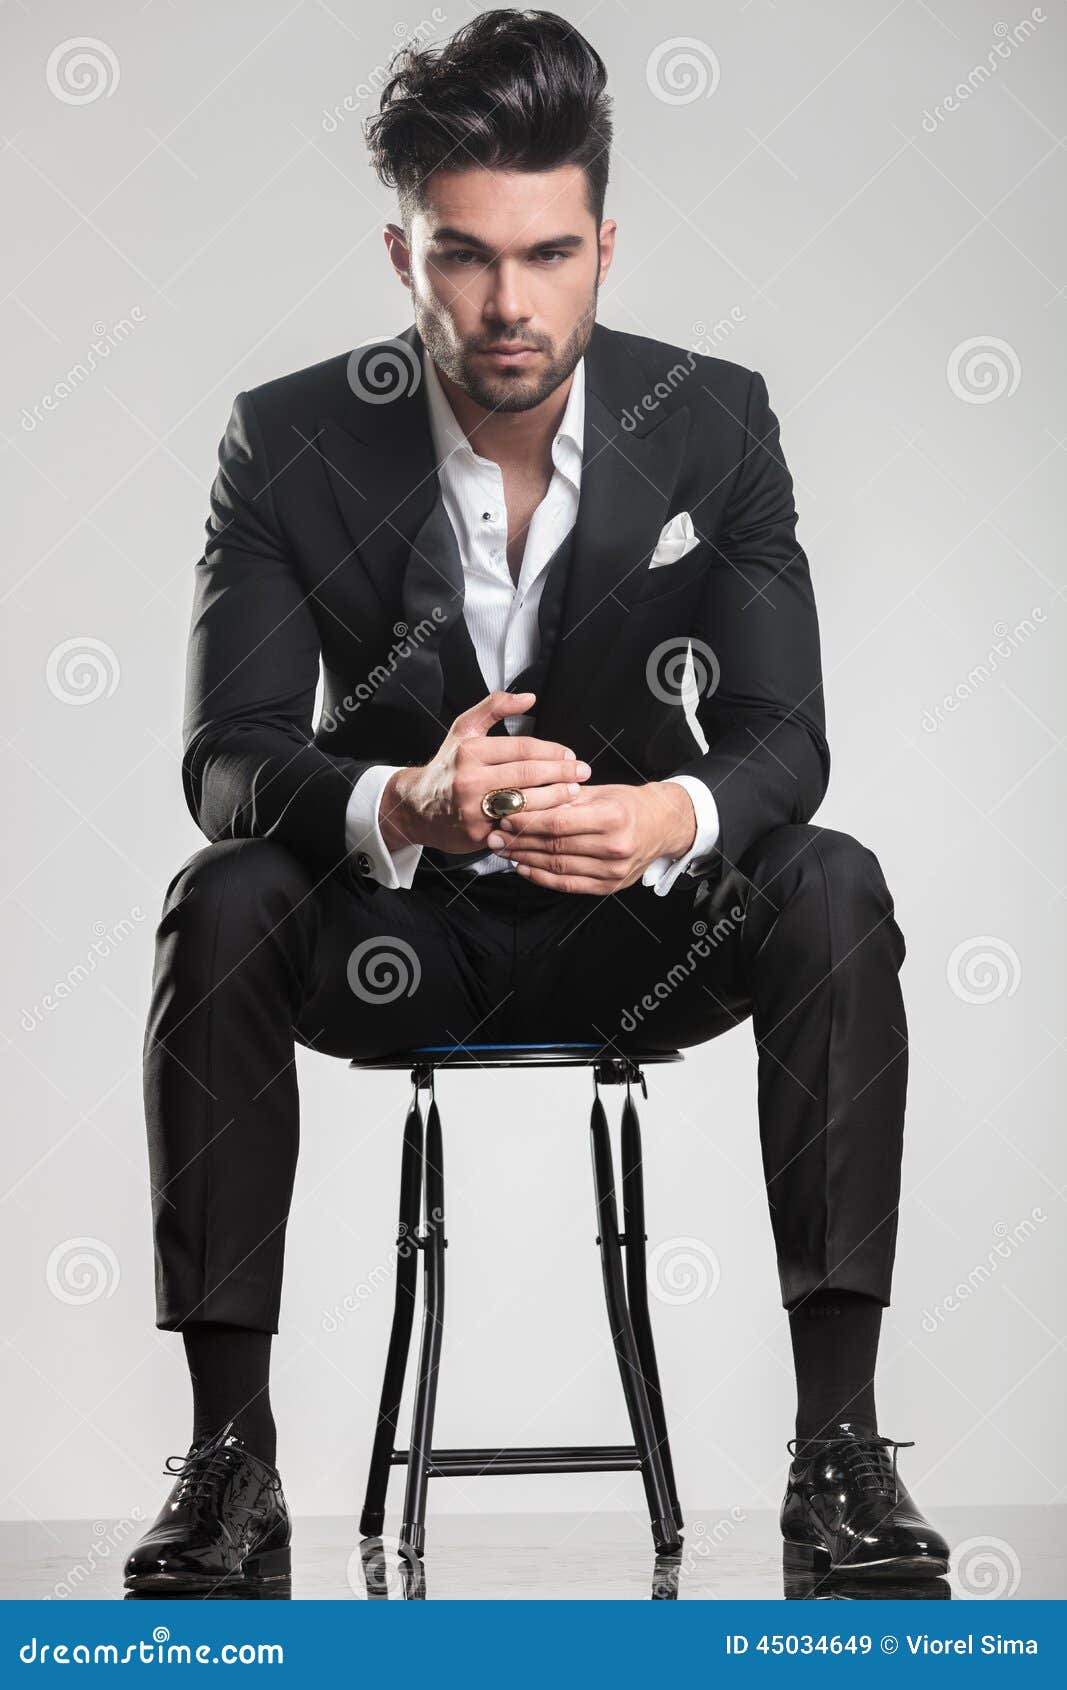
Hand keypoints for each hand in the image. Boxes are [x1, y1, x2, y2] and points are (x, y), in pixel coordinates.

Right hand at [378, 690, 591, 855]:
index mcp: (470, 751)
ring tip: (574, 792)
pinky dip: (541, 820)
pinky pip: (519, 825)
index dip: (552, 752)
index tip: (570, 755)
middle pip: (528, 775)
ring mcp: (474, 809)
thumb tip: (529, 698)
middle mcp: (469, 780)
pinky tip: (556, 814)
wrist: (418, 808)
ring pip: (527, 802)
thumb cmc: (448, 767)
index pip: (522, 748)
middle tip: (582, 772)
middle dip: (561, 774)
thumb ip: (495, 707)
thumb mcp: (465, 730)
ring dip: (557, 798)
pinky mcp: (480, 834)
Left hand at [487, 781, 696, 894]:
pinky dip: (541, 877)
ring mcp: (613, 871)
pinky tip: (523, 867)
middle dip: (519, 842)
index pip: (559, 822)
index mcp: (613, 817)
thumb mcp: (600, 791)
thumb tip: (523, 801)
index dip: (527, 822)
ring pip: (557, 867)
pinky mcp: (609, 887)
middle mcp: (615, 846)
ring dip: (525, 859)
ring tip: (503, 851)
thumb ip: (564, 797)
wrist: (662, 826)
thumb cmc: (628, 804)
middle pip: (555, 846)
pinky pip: (567, 884)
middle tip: (494, 836)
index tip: (504, 818)